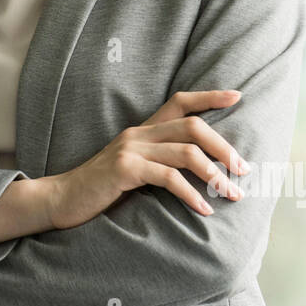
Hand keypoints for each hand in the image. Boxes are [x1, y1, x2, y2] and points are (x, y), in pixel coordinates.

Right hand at [45, 89, 249, 229]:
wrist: (61, 199)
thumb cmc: (101, 190)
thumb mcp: (132, 170)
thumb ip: (158, 163)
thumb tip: (198, 172)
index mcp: (142, 131)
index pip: (180, 102)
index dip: (209, 97)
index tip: (237, 97)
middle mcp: (138, 134)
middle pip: (193, 127)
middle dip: (224, 147)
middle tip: (244, 170)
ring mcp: (131, 149)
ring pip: (186, 152)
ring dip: (215, 175)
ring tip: (232, 194)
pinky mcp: (124, 169)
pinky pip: (168, 178)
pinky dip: (192, 194)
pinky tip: (204, 209)